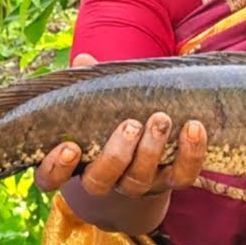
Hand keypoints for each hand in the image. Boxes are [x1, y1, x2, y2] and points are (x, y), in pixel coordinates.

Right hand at [34, 53, 206, 196]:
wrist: (149, 149)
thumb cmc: (112, 118)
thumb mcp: (98, 102)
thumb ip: (89, 85)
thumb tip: (84, 60)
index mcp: (75, 163)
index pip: (51, 177)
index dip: (57, 167)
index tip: (70, 147)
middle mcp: (103, 180)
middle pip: (100, 181)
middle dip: (116, 154)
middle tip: (131, 125)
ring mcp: (136, 184)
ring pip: (139, 180)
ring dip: (151, 150)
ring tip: (161, 119)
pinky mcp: (170, 181)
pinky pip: (181, 176)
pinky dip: (190, 154)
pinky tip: (195, 127)